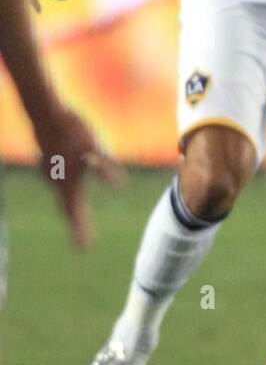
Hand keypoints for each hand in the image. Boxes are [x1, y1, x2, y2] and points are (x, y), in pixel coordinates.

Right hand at [33, 103, 121, 247]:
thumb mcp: (95, 148)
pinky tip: (68, 173)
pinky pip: (60, 177)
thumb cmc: (73, 131)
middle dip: (77, 225)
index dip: (80, 232)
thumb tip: (120, 185)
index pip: (76, 214)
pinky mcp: (47, 163)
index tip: (83, 249)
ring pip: (64, 191)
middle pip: (68, 209)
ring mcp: (49, 173)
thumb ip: (106, 169)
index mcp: (69, 184)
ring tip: (77, 214)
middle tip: (81, 244)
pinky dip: (67, 182)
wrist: (46, 114)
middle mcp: (57, 183)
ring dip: (72, 203)